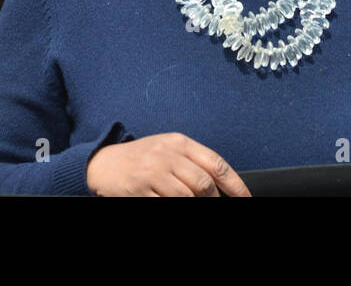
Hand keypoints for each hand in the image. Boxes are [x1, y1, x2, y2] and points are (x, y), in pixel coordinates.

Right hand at [85, 133, 250, 196]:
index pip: (216, 163)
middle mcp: (167, 154)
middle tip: (214, 205)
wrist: (104, 163)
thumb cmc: (142, 158)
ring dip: (195, 205)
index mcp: (179, 142)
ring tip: (195, 205)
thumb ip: (192, 162)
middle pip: (203, 183)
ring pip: (186, 197)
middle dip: (213, 200)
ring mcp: (152, 172)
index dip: (235, 185)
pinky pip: (165, 204)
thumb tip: (221, 184)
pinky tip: (174, 205)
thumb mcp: (168, 150)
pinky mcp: (140, 190)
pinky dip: (175, 207)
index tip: (246, 199)